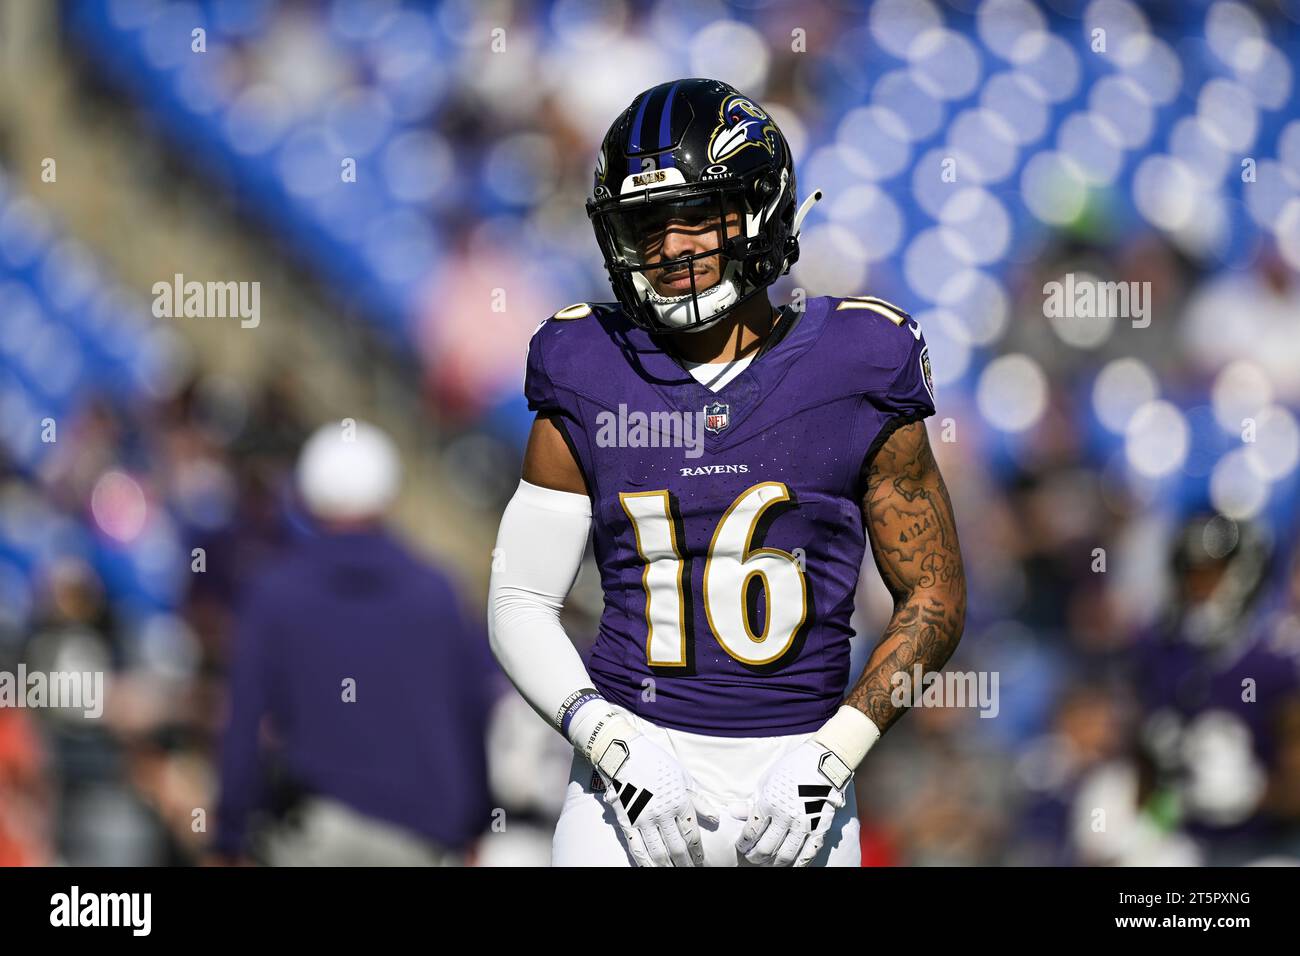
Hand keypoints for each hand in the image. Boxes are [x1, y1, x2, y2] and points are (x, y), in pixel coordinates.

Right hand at [581, 706, 718, 865]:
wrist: (624, 753)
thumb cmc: (656, 762)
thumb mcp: (683, 777)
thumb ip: (699, 800)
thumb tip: (715, 819)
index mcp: (679, 802)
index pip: (691, 835)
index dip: (697, 852)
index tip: (700, 862)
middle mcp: (662, 814)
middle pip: (676, 848)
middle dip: (685, 864)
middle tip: (690, 871)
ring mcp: (643, 819)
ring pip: (657, 853)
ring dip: (667, 867)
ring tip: (673, 872)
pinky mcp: (626, 821)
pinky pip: (636, 848)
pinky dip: (644, 862)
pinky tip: (651, 869)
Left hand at [734, 739, 850, 866]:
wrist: (822, 764)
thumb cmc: (791, 770)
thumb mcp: (765, 782)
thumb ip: (750, 802)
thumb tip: (733, 813)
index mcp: (769, 804)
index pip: (751, 833)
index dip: (744, 844)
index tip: (742, 846)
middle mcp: (785, 818)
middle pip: (766, 848)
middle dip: (755, 856)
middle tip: (751, 857)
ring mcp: (803, 825)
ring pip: (785, 856)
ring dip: (773, 864)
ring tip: (767, 864)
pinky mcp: (819, 829)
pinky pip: (808, 854)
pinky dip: (798, 864)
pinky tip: (791, 866)